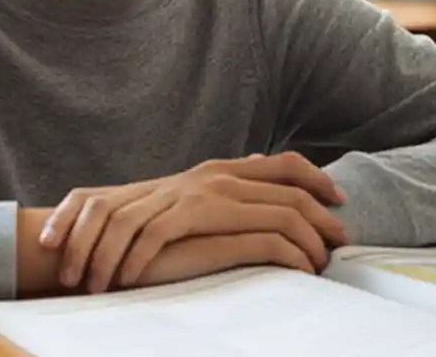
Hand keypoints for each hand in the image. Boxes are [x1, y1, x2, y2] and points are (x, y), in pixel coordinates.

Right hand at [39, 153, 349, 292]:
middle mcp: (217, 179)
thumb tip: (251, 165)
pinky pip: (269, 242)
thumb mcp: (180, 204)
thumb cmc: (134, 231)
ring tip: (325, 264)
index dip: (316, 178)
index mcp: (215, 172)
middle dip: (327, 215)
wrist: (91, 242)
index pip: (282, 163)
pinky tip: (303, 272)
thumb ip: (217, 187)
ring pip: (288, 215)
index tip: (339, 200)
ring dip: (315, 241)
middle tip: (344, 239)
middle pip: (295, 189)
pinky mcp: (207, 233)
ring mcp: (214, 204)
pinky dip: (295, 257)